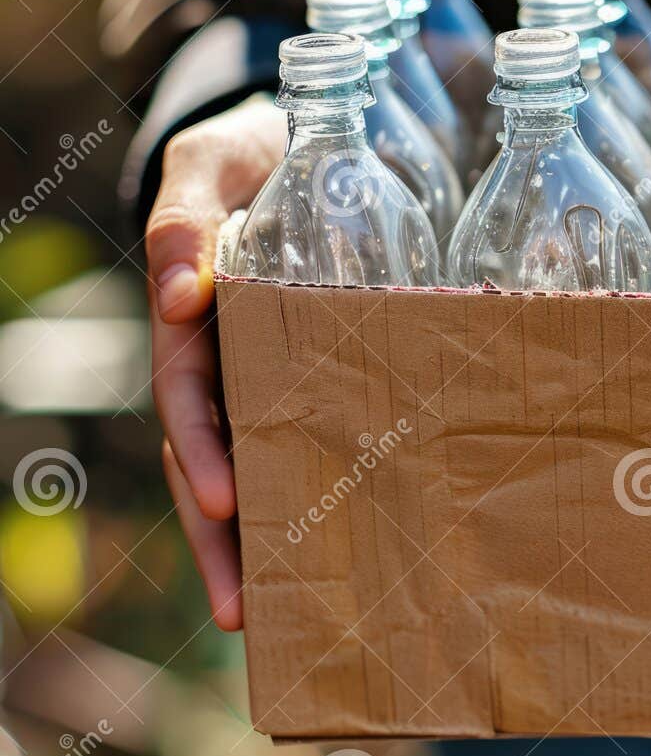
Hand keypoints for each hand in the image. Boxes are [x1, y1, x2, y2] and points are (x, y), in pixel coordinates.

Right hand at [146, 94, 285, 630]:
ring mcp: (280, 379)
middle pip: (220, 465)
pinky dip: (333, 497)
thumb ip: (185, 215)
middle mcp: (234, 367)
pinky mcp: (332, 379)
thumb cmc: (251, 155)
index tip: (223, 504)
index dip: (203, 457)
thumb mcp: (207, 165)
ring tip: (297, 614)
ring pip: (271, 470)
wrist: (312, 141)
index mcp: (198, 330)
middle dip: (225, 542)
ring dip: (273, 544)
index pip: (190, 409)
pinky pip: (329, 443)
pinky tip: (365, 550)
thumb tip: (180, 294)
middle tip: (244, 613)